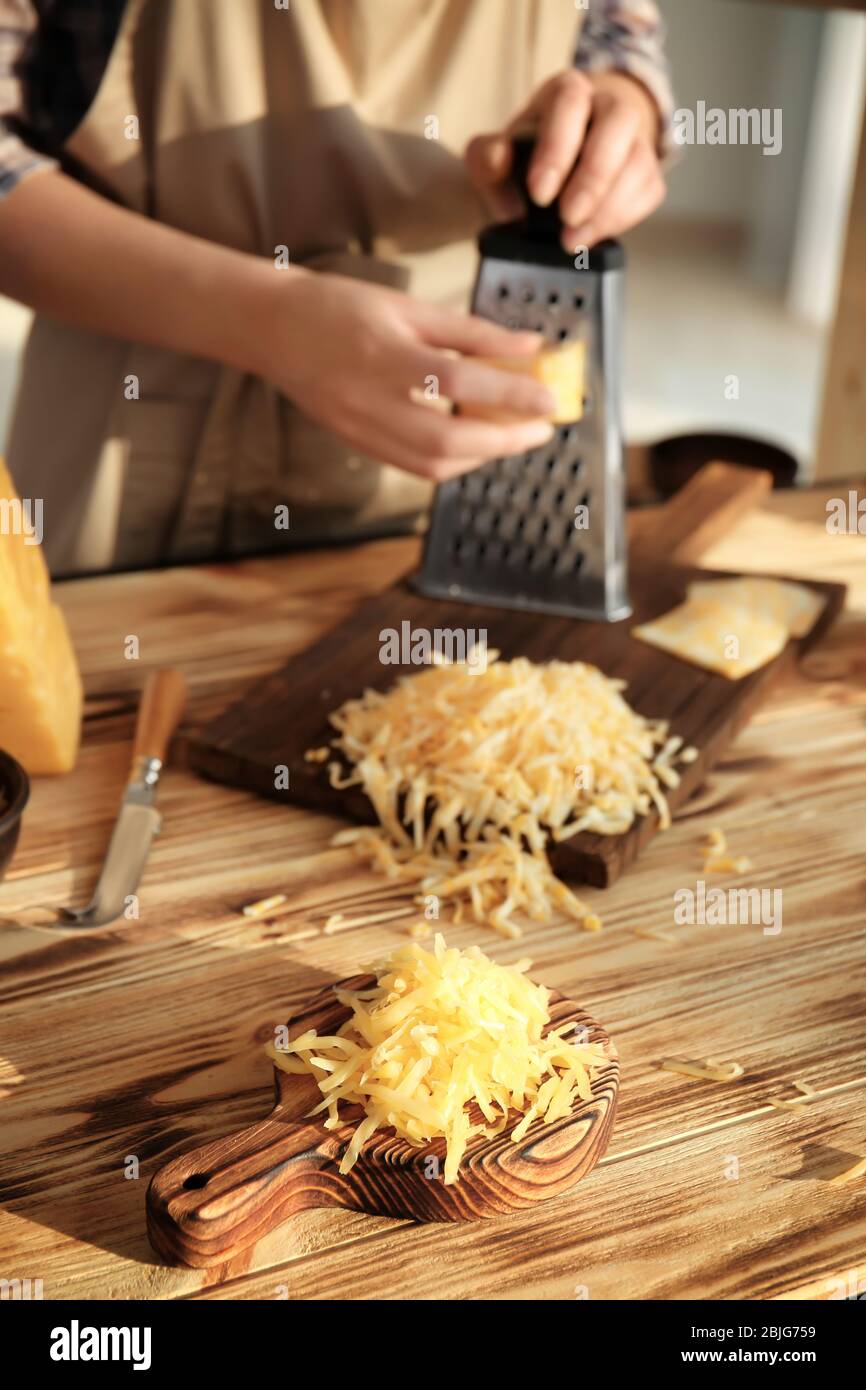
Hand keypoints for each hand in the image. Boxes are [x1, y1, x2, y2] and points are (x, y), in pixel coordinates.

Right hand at [254, 271, 556, 481]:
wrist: (274, 329)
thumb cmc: (341, 307)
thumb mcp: (409, 307)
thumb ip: (471, 331)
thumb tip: (529, 346)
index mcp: (385, 354)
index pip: (459, 380)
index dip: (510, 392)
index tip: (549, 397)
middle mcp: (371, 400)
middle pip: (448, 438)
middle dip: (504, 440)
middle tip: (540, 429)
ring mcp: (361, 429)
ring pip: (432, 462)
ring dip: (481, 456)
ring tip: (511, 436)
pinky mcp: (358, 444)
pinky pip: (414, 466)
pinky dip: (453, 462)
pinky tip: (473, 444)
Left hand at [466, 68, 665, 251]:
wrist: (542, 187)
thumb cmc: (518, 167)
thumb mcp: (490, 159)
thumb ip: (485, 157)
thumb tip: (497, 157)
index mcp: (566, 93)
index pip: (571, 102)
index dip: (558, 148)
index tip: (539, 194)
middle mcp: (605, 106)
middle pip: (619, 122)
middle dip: (594, 175)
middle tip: (568, 218)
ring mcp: (632, 139)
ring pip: (639, 161)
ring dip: (609, 207)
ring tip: (572, 239)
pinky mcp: (646, 172)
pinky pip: (648, 191)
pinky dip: (622, 218)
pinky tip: (591, 236)